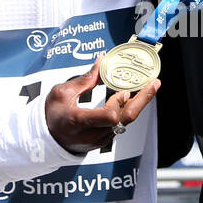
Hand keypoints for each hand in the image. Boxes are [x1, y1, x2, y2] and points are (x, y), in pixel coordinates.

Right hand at [44, 55, 159, 154]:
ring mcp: (100, 140)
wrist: (48, 140)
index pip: (109, 116)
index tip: (123, 91)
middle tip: (154, 84)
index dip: (119, 102)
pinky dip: (126, 110)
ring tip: (145, 87)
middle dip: (142, 100)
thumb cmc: (52, 115)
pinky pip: (120, 125)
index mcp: (79, 121)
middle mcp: (92, 134)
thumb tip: (101, 61)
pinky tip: (130, 99)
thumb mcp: (62, 93)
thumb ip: (84, 79)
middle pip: (125, 119)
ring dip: (136, 104)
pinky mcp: (104, 141)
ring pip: (125, 122)